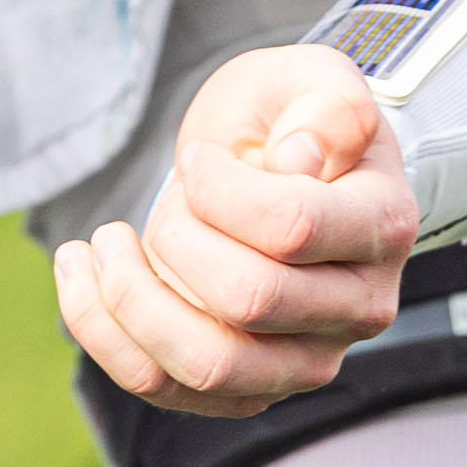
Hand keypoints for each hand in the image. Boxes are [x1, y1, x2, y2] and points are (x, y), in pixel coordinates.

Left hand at [54, 45, 417, 414]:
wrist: (281, 163)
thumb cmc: (292, 117)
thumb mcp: (311, 78)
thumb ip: (325, 103)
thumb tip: (298, 160)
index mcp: (383, 225)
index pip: (291, 226)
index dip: (219, 188)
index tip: (197, 158)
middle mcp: (360, 308)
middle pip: (248, 299)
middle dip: (178, 234)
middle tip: (170, 195)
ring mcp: (306, 359)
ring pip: (208, 365)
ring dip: (132, 298)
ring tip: (106, 240)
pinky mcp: (249, 388)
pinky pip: (166, 389)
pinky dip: (105, 334)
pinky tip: (83, 274)